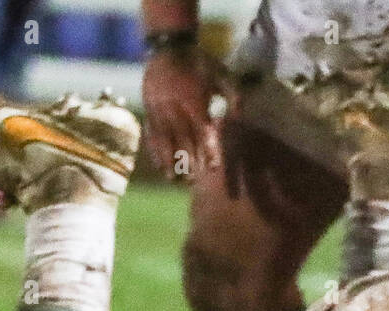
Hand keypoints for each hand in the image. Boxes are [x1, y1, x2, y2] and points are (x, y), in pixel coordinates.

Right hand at [142, 45, 226, 178]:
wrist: (168, 48)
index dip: (208, 151)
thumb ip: (234, 96)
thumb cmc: (200, 63)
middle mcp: (176, 109)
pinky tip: (161, 166)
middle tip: (194, 183)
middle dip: (190, 163)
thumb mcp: (223, 74)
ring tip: (175, 180)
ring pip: (166, 142)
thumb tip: (239, 118)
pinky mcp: (149, 112)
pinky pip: (152, 136)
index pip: (203, 132)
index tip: (213, 168)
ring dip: (171, 162)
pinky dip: (156, 152)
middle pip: (184, 141)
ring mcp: (160, 111)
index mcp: (195, 101)